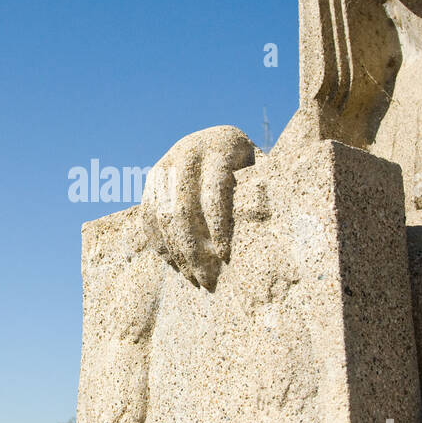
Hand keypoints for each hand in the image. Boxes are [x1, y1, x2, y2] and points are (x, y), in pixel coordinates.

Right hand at [142, 126, 256, 289]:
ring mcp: (167, 163)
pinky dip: (160, 243)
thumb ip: (265, 190)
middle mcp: (188, 150)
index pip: (214, 192)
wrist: (224, 141)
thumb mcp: (264, 169)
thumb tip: (272, 228)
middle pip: (183, 208)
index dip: (218, 227)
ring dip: (176, 252)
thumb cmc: (256, 166)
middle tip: (207, 281)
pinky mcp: (153, 178)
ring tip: (193, 279)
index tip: (225, 258)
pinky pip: (148, 215)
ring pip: (163, 215)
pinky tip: (174, 265)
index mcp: (221, 146)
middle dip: (194, 249)